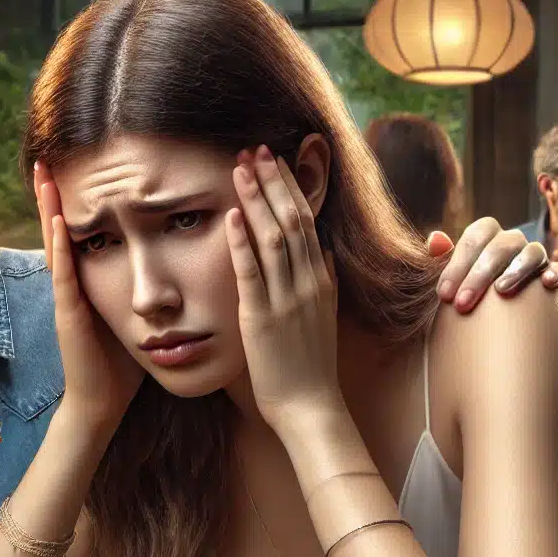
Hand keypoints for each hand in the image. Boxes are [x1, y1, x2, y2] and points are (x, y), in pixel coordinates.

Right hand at [35, 161, 142, 434]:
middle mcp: (74, 286)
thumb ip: (144, 296)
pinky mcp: (68, 314)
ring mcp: (67, 298)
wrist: (102, 405)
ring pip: (57, 244)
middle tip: (47, 157)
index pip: (84, 235)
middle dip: (54, 195)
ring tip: (44, 173)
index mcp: (90, 285)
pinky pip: (63, 273)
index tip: (76, 168)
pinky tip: (57, 220)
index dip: (79, 203)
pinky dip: (59, 245)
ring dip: (49, 208)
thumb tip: (173, 277)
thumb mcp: (134, 320)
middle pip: (61, 231)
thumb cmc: (121, 368)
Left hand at [227, 144, 343, 432]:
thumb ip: (323, 283)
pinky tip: (232, 215)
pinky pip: (251, 272)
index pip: (307, 221)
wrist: (311, 407)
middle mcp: (308, 282)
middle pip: (291, 219)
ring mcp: (286, 299)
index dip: (289, 188)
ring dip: (256, 199)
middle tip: (255, 149)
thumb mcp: (324, 317)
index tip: (274, 162)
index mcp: (322, 279)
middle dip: (272, 182)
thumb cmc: (311, 367)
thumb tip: (325, 255)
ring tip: (240, 168)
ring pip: (273, 237)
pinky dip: (241, 241)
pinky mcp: (262, 317)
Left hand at [432, 217, 557, 311]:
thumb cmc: (465, 292)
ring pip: (532, 252)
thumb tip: (435, 240)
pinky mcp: (552, 273)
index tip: (444, 295)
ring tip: (500, 291)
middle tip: (462, 304)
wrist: (491, 317)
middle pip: (500, 246)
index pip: (473, 238)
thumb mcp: (450, 278)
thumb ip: (442, 259)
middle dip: (479, 275)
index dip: (457, 265)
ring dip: (516, 269)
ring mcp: (534, 256)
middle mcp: (511, 242)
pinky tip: (546, 284)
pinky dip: (555, 273)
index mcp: (485, 236)